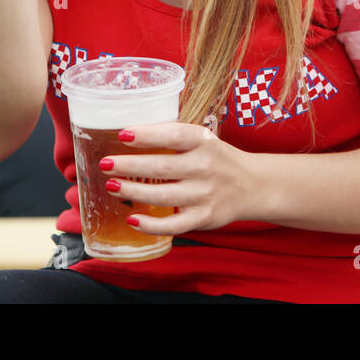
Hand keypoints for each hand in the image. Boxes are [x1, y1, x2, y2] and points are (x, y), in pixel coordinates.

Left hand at [100, 123, 256, 235]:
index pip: (174, 135)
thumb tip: (128, 134)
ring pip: (164, 195)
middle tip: (105, 164)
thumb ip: (173, 137)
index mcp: (204, 142)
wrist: (253, 185)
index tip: (123, 134)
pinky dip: (151, 225)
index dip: (147, 135)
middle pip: (162, 167)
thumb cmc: (218, 159)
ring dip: (134, 191)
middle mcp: (205, 167)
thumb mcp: (203, 140)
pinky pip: (174, 225)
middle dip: (129, 166)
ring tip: (112, 185)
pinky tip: (132, 219)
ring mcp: (205, 195)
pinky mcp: (204, 218)